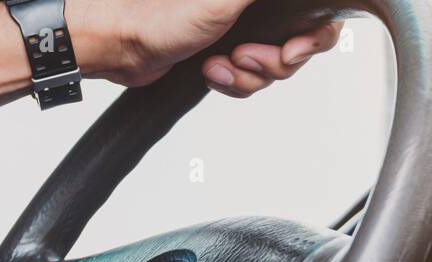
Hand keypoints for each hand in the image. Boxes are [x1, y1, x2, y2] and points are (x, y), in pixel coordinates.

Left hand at [70, 0, 340, 95]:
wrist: (120, 45)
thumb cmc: (159, 15)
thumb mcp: (226, 0)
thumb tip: (300, 2)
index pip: (311, 12)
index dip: (312, 35)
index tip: (291, 49)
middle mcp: (254, 4)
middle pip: (299, 40)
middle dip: (274, 60)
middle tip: (243, 57)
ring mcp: (242, 25)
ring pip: (275, 65)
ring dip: (249, 76)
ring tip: (217, 65)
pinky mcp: (229, 48)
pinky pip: (253, 78)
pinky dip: (235, 83)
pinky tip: (211, 71)